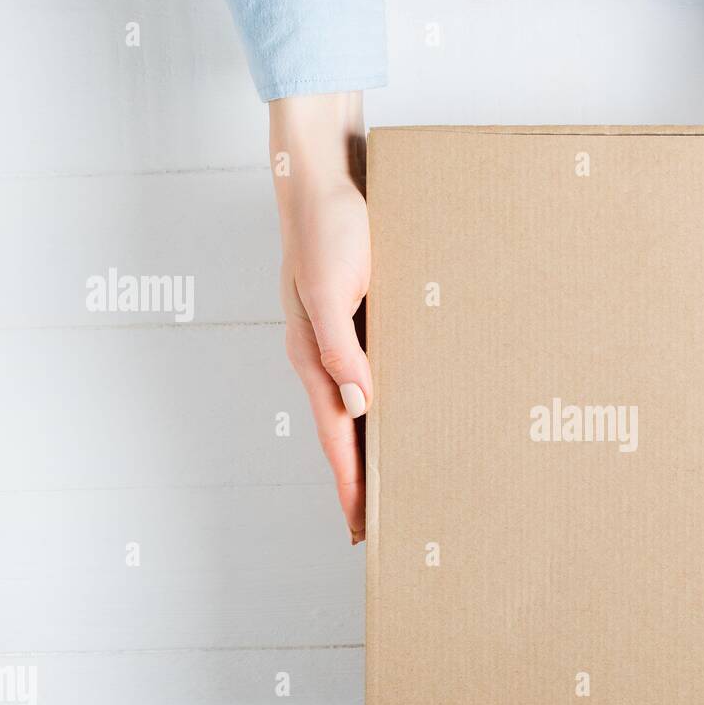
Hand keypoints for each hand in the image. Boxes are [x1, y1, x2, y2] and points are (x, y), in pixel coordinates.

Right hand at [270, 93, 371, 543]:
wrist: (316, 176)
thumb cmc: (326, 228)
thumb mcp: (334, 289)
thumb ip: (341, 348)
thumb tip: (361, 406)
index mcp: (312, 357)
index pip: (336, 436)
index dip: (349, 483)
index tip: (360, 528)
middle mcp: (319, 356)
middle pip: (341, 432)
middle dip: (355, 479)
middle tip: (372, 523)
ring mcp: (332, 339)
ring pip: (352, 407)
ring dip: (366, 445)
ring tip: (385, 481)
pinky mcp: (350, 319)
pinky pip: (364, 374)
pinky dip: (375, 404)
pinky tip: (392, 411)